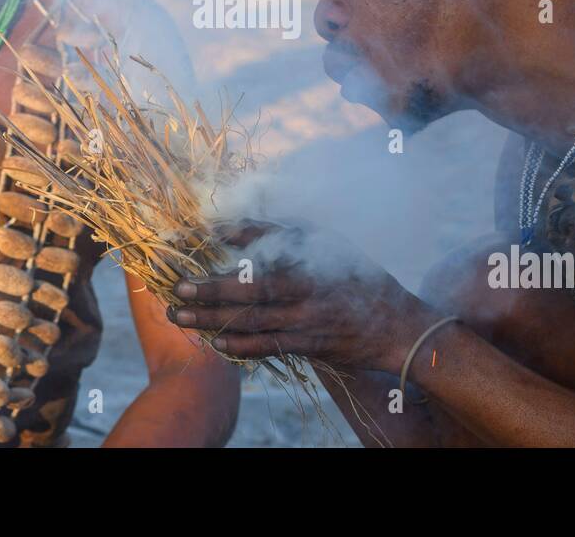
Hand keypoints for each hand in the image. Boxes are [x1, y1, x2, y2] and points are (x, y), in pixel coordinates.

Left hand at [166, 220, 427, 371]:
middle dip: (210, 289)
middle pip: (251, 288)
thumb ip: (276, 233)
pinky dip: (243, 345)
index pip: (262, 246)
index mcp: (311, 256)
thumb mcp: (324, 243)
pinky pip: (270, 346)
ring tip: (180, 317)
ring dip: (213, 319)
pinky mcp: (310, 346)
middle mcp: (308, 287)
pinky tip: (217, 342)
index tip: (192, 245)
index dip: (227, 243)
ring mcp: (308, 319)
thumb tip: (226, 229)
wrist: (397, 326)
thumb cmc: (356, 276)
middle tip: (177, 289)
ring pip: (253, 320)